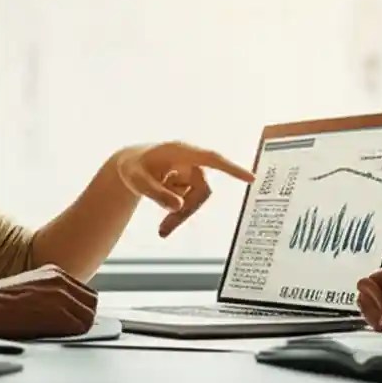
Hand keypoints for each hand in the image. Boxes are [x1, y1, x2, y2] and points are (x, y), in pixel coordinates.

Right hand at [0, 265, 99, 338]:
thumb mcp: (28, 289)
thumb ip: (48, 295)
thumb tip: (62, 313)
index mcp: (54, 273)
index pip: (84, 292)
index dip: (80, 309)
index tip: (73, 320)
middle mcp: (61, 280)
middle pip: (91, 303)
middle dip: (84, 317)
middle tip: (71, 331)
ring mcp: (61, 295)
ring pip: (89, 316)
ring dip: (79, 329)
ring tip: (62, 336)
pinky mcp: (58, 313)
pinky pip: (81, 328)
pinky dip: (73, 336)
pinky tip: (58, 339)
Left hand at [115, 142, 254, 237]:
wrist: (131, 165)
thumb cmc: (134, 167)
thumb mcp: (137, 182)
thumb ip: (156, 193)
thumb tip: (178, 206)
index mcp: (181, 151)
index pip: (211, 159)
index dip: (231, 169)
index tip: (250, 178)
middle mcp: (191, 161)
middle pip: (201, 191)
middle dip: (185, 213)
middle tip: (163, 231)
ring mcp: (193, 173)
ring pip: (197, 200)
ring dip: (181, 215)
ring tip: (161, 228)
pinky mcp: (191, 184)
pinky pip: (191, 203)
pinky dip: (178, 213)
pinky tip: (164, 215)